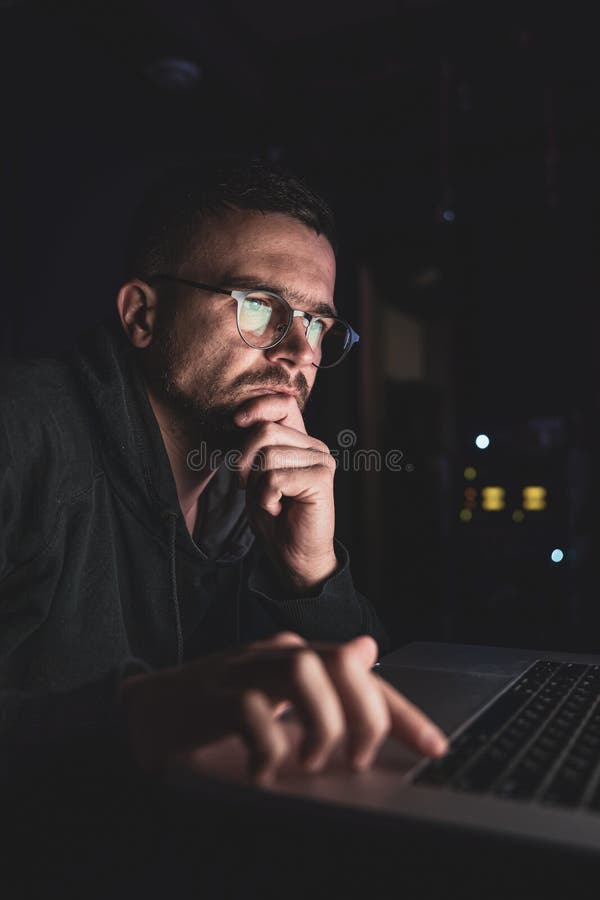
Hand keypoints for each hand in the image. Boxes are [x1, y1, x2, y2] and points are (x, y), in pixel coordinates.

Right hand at [120, 632, 447, 783]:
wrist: (144, 713)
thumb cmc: (217, 710)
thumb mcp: (278, 700)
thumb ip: (323, 683)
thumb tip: (369, 650)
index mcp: (296, 656)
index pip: (362, 675)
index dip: (402, 711)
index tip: (434, 747)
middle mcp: (275, 654)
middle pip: (340, 662)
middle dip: (366, 714)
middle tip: (359, 758)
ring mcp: (242, 669)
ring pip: (304, 673)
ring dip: (320, 725)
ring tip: (311, 762)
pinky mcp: (211, 695)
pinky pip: (253, 710)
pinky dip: (268, 748)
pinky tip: (264, 772)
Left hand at [233, 394, 336, 593]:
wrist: (293, 556)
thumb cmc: (274, 517)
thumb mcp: (256, 476)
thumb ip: (255, 447)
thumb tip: (241, 417)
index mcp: (300, 440)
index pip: (282, 404)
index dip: (257, 406)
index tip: (237, 421)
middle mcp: (315, 446)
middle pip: (265, 431)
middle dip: (245, 462)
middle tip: (252, 489)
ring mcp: (321, 460)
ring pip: (268, 455)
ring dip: (257, 485)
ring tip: (271, 501)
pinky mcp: (321, 478)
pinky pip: (275, 478)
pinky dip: (266, 498)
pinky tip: (278, 509)